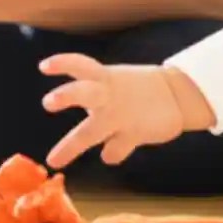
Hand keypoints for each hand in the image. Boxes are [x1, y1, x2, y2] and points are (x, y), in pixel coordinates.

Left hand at [40, 55, 215, 168]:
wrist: (179, 95)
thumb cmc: (138, 88)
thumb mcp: (115, 80)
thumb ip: (92, 90)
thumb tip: (63, 98)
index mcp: (106, 78)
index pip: (81, 65)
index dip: (63, 64)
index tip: (43, 66)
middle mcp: (110, 96)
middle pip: (85, 93)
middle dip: (67, 97)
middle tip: (47, 103)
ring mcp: (121, 116)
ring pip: (93, 131)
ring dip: (72, 145)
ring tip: (54, 159)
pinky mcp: (134, 134)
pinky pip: (116, 150)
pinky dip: (111, 154)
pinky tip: (110, 154)